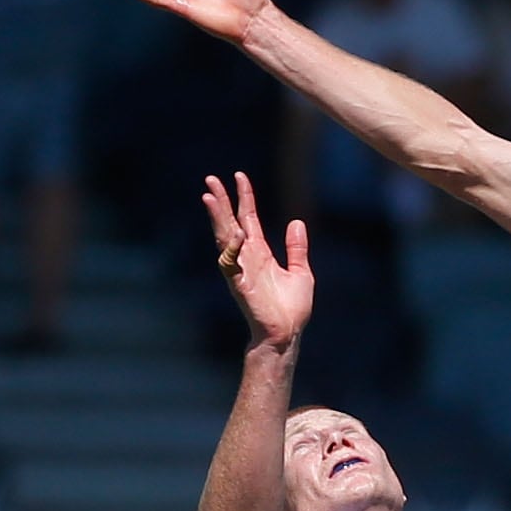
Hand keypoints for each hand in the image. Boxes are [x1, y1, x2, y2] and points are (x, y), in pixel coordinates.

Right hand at [203, 170, 312, 348]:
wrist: (287, 334)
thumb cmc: (292, 309)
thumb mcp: (300, 272)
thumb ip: (296, 249)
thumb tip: (296, 222)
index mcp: (260, 253)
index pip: (248, 218)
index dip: (244, 197)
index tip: (239, 176)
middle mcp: (247, 258)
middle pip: (230, 223)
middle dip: (221, 201)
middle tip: (211, 179)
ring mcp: (241, 270)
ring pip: (225, 238)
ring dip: (217, 217)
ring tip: (209, 196)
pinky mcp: (240, 284)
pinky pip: (231, 263)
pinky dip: (232, 248)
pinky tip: (235, 232)